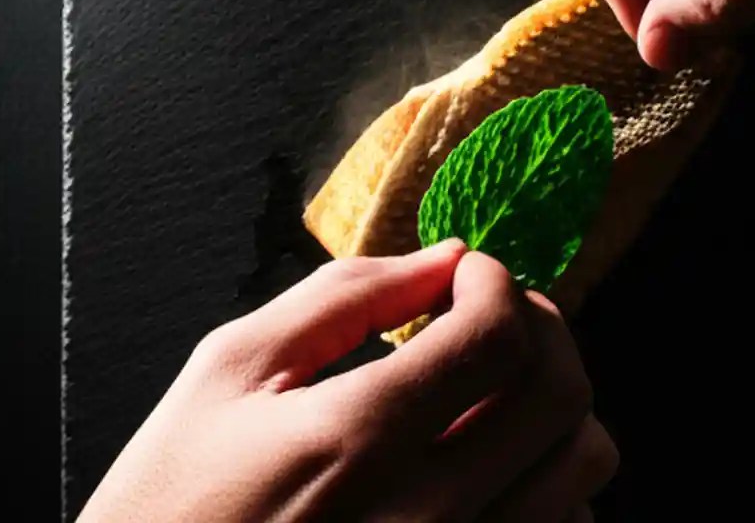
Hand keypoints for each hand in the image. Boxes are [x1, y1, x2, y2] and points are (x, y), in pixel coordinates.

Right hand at [78, 241, 617, 521]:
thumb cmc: (172, 501)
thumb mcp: (227, 374)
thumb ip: (342, 300)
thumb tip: (441, 258)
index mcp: (353, 442)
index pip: (497, 338)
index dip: (497, 283)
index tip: (467, 274)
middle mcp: (423, 516)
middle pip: (560, 395)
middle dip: (541, 326)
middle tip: (490, 312)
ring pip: (582, 463)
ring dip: (553, 402)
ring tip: (492, 385)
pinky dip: (545, 477)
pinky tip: (486, 460)